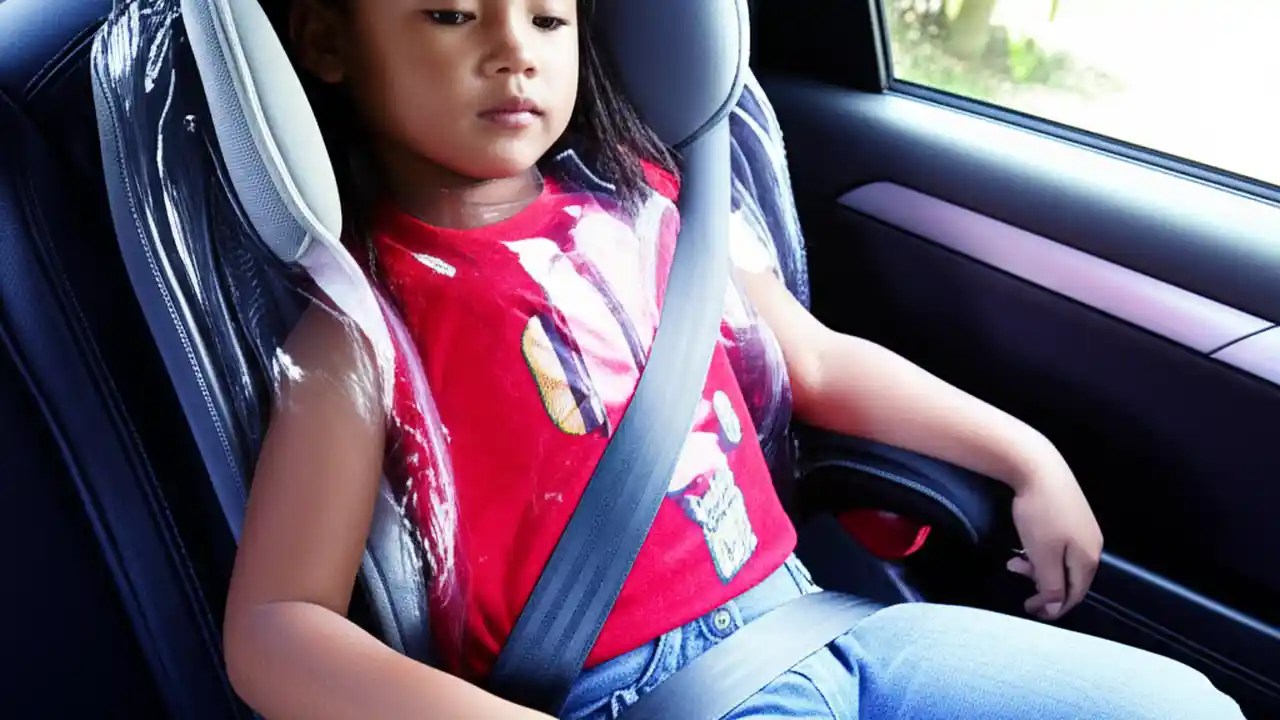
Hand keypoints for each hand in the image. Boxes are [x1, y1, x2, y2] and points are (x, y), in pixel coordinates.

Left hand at [1006, 455, 1102, 621]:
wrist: (1038, 467)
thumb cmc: (1040, 514)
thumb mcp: (1043, 555)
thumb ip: (1051, 584)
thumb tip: (1058, 607)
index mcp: (1088, 559)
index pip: (1075, 594)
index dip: (1053, 607)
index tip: (1030, 609)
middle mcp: (1092, 545)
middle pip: (1069, 578)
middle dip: (1042, 583)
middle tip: (1016, 574)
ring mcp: (1083, 528)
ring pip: (1060, 560)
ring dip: (1036, 566)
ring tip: (1014, 560)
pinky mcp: (1071, 514)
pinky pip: (1058, 545)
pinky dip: (1040, 551)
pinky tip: (1024, 543)